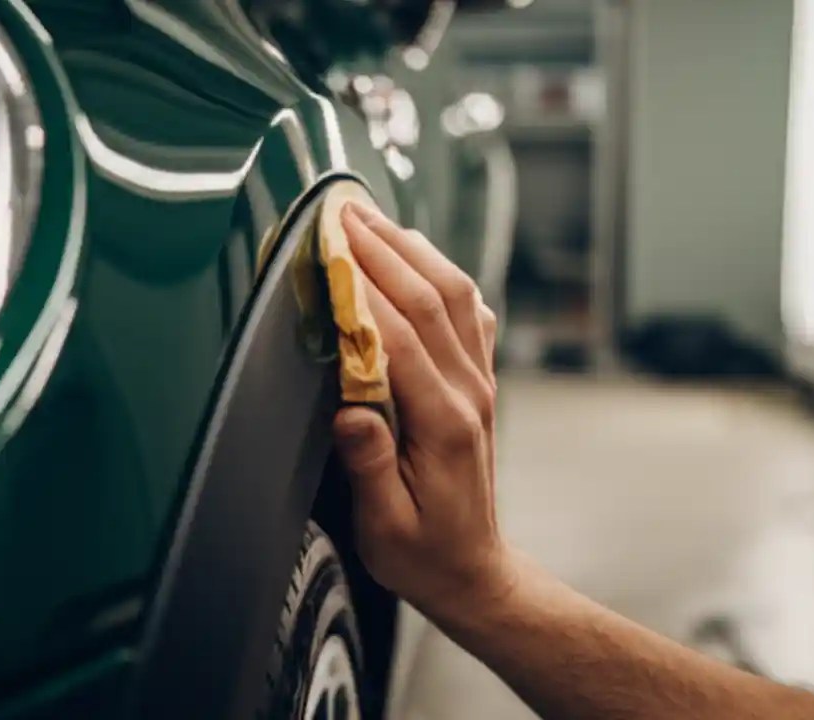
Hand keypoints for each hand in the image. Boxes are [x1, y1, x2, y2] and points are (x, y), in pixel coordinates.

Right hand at [333, 202, 515, 627]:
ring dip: (415, 250)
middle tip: (344, 211)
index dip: (365, 288)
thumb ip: (370, 467)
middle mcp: (468, 394)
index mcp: (443, 424)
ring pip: (456, 296)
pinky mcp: (479, 383)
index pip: (402, 338)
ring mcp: (479, 384)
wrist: (473, 569)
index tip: (333, 247)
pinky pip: (469, 314)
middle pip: (431, 299)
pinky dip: (443, 274)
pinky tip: (420, 257)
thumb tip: (352, 413)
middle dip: (385, 248)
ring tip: (374, 218)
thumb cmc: (424, 553)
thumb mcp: (386, 527)